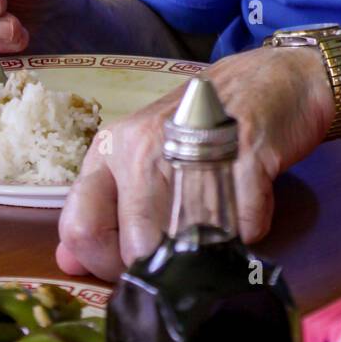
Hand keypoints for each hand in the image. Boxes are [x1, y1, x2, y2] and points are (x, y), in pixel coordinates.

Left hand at [56, 45, 335, 280]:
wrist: (273, 78)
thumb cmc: (205, 124)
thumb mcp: (144, 154)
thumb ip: (107, 206)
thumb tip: (67, 261)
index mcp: (113, 147)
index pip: (80, 228)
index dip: (106, 263)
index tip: (138, 262)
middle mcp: (141, 145)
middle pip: (136, 248)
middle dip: (166, 263)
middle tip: (190, 244)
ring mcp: (191, 147)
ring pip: (186, 242)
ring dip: (211, 244)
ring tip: (222, 215)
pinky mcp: (244, 153)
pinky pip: (243, 225)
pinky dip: (253, 225)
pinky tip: (252, 197)